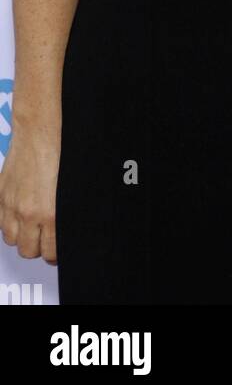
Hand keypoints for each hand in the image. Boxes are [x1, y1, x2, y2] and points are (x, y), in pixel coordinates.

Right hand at [0, 129, 59, 263]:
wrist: (40, 131)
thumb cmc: (61, 153)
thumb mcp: (71, 186)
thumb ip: (65, 211)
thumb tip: (66, 228)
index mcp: (51, 213)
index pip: (50, 252)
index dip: (54, 253)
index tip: (56, 249)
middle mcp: (29, 213)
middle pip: (29, 251)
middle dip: (38, 246)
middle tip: (45, 237)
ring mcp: (11, 205)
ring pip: (12, 240)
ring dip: (22, 236)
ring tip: (31, 226)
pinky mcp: (0, 195)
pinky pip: (1, 222)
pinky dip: (9, 222)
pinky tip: (19, 213)